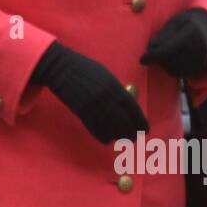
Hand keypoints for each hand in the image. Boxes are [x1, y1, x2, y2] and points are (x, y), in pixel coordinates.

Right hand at [30, 42, 149, 143]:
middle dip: (131, 133)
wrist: (62, 68)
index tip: (145, 129)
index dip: (141, 122)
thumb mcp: (106, 76)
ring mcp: (93, 107)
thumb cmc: (86, 70)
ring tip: (121, 139)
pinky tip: (107, 138)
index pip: (133, 109)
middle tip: (133, 138)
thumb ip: (117, 91)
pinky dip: (104, 137)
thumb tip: (128, 106)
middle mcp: (106, 98)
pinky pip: (96, 131)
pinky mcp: (82, 113)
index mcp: (115, 87)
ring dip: (118, 137)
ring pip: (111, 130)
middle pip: (124, 123)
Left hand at [140, 9, 206, 78]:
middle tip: (159, 45)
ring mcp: (199, 60)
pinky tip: (175, 57)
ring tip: (169, 49)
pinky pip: (178, 73)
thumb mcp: (173, 23)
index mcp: (189, 34)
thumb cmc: (185, 23)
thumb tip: (150, 50)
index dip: (153, 55)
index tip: (141, 60)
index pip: (168, 49)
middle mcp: (197, 49)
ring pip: (172, 69)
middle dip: (159, 56)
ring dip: (164, 63)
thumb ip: (161, 36)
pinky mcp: (198, 68)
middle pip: (168, 60)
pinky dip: (171, 67)